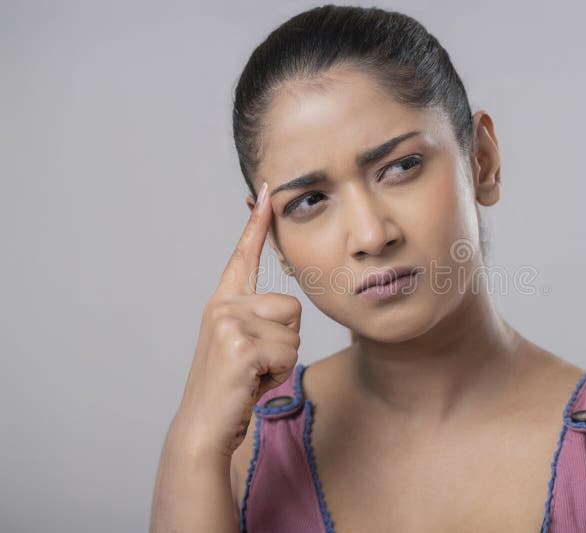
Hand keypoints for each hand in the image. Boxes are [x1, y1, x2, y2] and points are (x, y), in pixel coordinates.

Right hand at [173, 182, 300, 459]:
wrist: (204, 426)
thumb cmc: (231, 387)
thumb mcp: (243, 345)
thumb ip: (258, 320)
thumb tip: (286, 310)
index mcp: (224, 303)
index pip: (243, 256)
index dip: (257, 225)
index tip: (265, 192)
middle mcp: (223, 306)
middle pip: (292, 306)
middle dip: (285, 342)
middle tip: (254, 365)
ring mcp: (228, 323)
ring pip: (293, 332)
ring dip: (282, 361)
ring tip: (252, 374)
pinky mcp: (238, 345)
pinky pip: (288, 351)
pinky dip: (277, 374)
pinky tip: (251, 383)